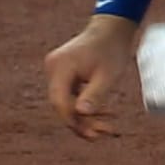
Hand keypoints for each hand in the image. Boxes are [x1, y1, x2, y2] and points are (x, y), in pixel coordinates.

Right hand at [43, 14, 138, 139]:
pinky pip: (70, 95)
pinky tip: (102, 115)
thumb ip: (94, 94)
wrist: (111, 30)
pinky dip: (84, 106)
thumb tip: (81, 114)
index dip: (74, 121)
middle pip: (62, 104)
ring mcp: (56, 70)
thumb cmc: (111, 50)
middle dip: (82, 122)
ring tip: (106, 128)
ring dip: (85, 117)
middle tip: (103, 134)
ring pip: (66, 102)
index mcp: (60, 67)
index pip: (60, 102)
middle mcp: (53, 68)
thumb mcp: (108, 75)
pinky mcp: (62, 73)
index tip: (92, 135)